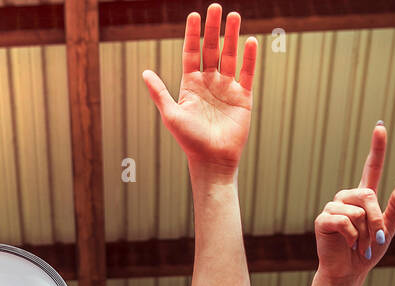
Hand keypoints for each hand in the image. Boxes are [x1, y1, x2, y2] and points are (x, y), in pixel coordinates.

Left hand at [142, 4, 256, 178]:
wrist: (212, 160)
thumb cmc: (189, 141)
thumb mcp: (171, 115)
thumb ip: (159, 93)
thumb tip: (144, 73)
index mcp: (190, 85)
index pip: (192, 53)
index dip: (193, 34)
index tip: (195, 15)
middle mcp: (209, 83)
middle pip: (211, 49)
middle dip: (214, 29)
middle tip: (216, 7)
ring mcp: (226, 89)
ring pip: (230, 57)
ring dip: (232, 37)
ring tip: (234, 16)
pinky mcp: (242, 98)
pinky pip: (247, 74)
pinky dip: (249, 58)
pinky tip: (250, 42)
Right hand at [315, 123, 394, 278]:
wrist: (348, 273)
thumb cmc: (367, 252)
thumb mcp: (388, 230)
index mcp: (364, 198)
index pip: (372, 167)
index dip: (377, 147)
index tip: (381, 126)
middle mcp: (347, 198)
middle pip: (368, 195)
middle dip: (376, 220)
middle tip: (375, 240)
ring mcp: (333, 207)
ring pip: (358, 211)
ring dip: (363, 233)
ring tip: (359, 245)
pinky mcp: (323, 220)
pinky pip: (344, 221)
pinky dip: (351, 237)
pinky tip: (348, 245)